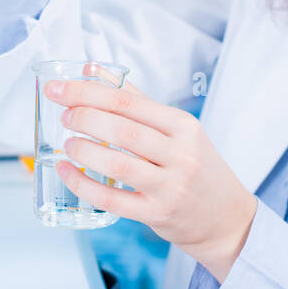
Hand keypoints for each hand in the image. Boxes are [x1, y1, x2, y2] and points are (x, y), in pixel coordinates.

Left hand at [44, 75, 258, 282]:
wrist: (227, 218)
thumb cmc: (197, 168)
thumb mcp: (177, 129)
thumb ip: (135, 100)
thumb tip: (93, 70)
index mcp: (182, 125)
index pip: (128, 102)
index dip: (88, 93)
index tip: (59, 89)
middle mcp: (179, 154)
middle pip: (122, 130)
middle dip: (84, 118)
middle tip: (64, 115)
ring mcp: (169, 187)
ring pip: (117, 165)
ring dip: (85, 151)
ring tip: (68, 143)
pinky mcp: (156, 214)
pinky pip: (112, 199)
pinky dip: (83, 184)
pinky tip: (67, 172)